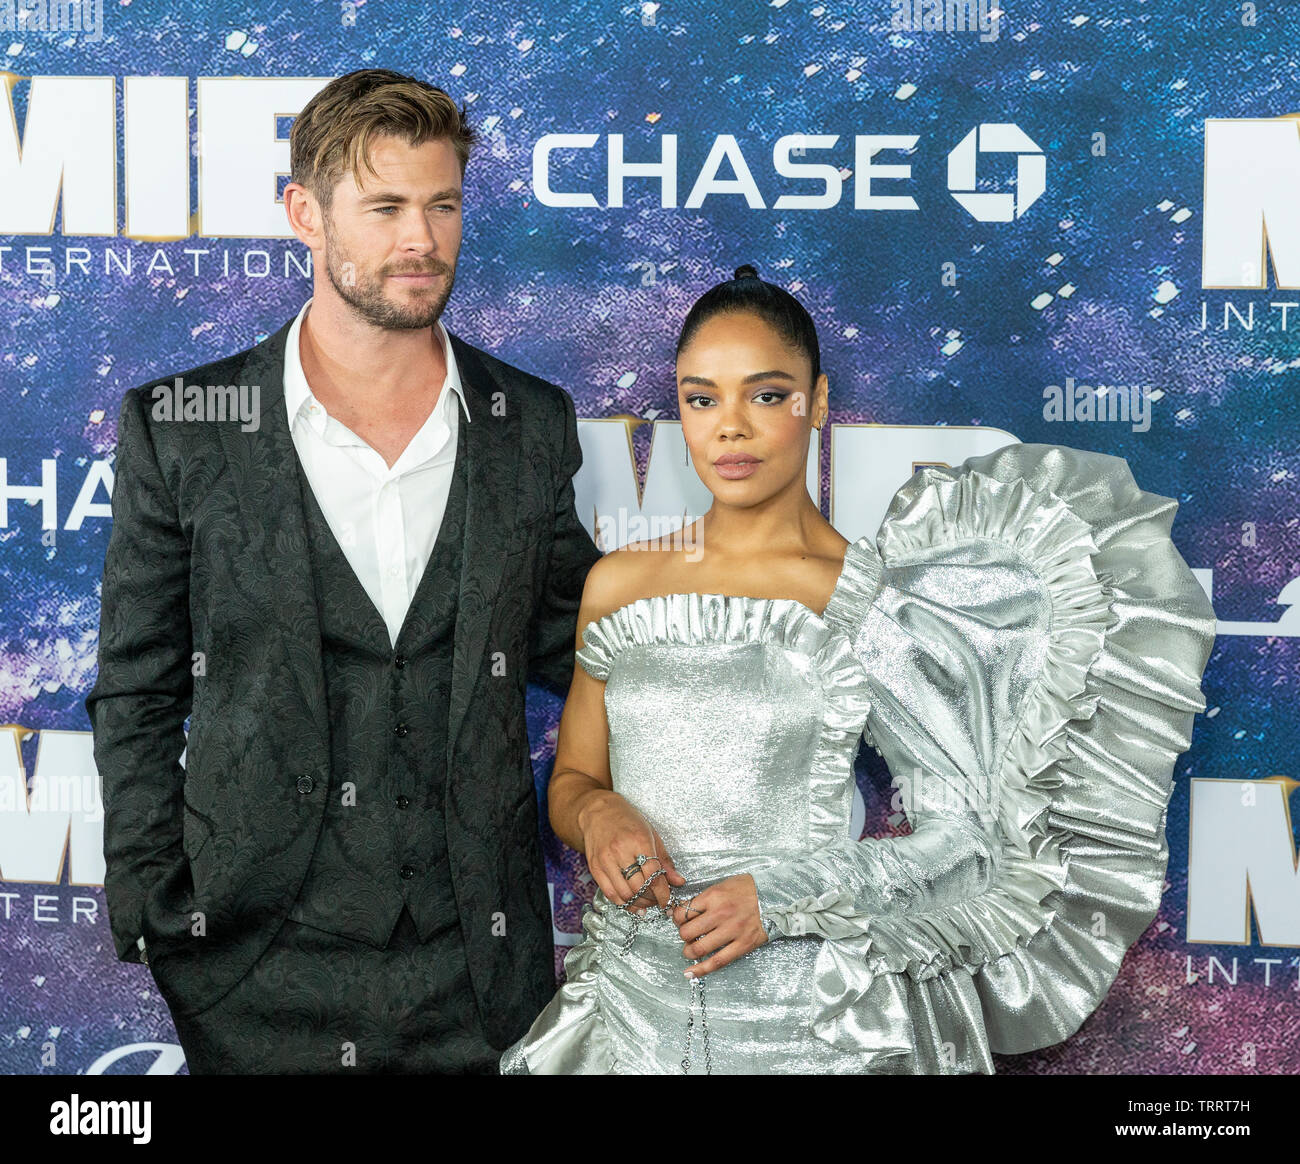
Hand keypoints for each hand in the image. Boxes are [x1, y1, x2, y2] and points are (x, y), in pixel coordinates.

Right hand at [577, 790, 685, 912]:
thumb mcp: (651, 834)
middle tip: (656, 899)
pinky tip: (630, 902)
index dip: (663, 893)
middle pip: (638, 887)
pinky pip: (609, 893)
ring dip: (637, 903)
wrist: (599, 811)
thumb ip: (664, 860)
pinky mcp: (595, 867)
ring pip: (624, 894)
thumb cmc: (627, 820)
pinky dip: (622, 902)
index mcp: (639, 840)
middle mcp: (620, 851)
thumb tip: (678, 881)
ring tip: (645, 902)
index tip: (666, 899)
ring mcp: (605, 860)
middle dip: (651, 899)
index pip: (653, 875)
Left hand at [671, 873, 768, 978]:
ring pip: (699, 948)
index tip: (678, 921)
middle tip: (687, 935)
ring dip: (689, 952)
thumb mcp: (722, 885)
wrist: (775, 896)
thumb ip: (702, 898)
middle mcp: (720, 914)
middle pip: (687, 932)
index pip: (683, 912)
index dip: (676, 919)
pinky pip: (718, 961)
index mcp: (713, 897)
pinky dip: (702, 969)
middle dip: (683, 936)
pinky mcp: (742, 945)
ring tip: (690, 951)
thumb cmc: (747, 889)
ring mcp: (732, 931)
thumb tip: (680, 910)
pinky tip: (690, 973)